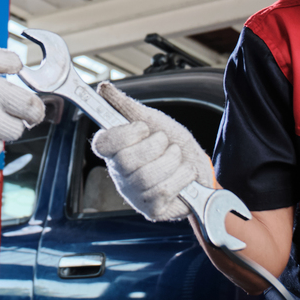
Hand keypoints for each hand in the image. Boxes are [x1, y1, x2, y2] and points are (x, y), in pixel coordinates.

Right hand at [90, 82, 212, 220]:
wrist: (198, 165)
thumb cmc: (171, 144)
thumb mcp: (152, 120)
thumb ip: (126, 106)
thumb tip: (103, 89)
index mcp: (115, 152)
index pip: (102, 144)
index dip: (123, 134)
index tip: (142, 128)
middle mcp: (120, 175)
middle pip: (127, 160)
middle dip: (155, 146)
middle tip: (165, 143)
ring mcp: (135, 194)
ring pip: (147, 177)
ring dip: (171, 160)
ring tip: (176, 157)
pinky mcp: (152, 210)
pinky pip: (163, 191)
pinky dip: (181, 176)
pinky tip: (184, 173)